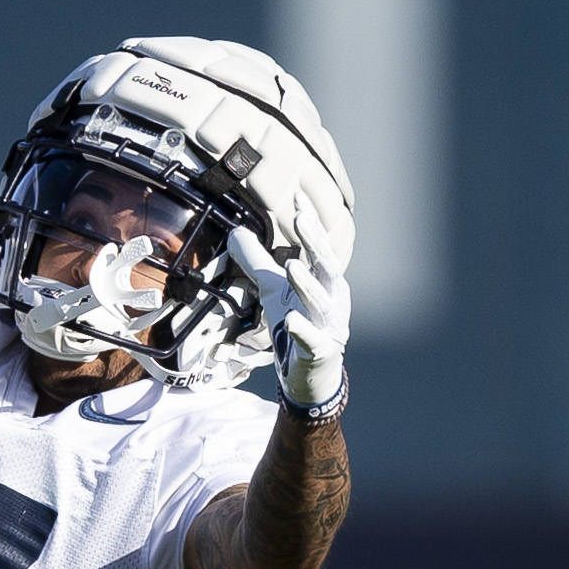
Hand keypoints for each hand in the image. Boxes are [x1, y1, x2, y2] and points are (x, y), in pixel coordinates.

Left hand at [227, 225, 350, 419]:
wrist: (311, 374)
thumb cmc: (297, 326)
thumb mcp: (274, 289)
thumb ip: (257, 261)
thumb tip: (236, 232)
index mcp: (324, 279)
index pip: (318, 244)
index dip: (310, 220)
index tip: (298, 194)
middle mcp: (332, 297)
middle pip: (325, 265)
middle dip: (315, 241)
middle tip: (301, 217)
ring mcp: (329, 324)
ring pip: (321, 300)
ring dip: (307, 282)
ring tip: (292, 265)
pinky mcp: (321, 350)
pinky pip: (312, 338)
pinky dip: (303, 328)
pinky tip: (291, 320)